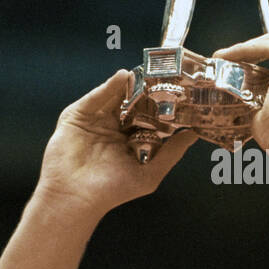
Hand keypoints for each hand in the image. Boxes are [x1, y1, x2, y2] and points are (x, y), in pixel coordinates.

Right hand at [36, 70, 197, 216]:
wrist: (74, 196)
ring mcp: (97, 120)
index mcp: (133, 141)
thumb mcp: (150, 173)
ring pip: (117, 96)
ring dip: (131, 84)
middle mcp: (116, 128)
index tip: (182, 93)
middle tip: (166, 74)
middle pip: (135, 103)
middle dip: (149, 90)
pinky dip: (109, 86)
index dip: (165, 106)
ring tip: (147, 71)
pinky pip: (96, 97)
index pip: (152, 117)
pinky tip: (123, 77)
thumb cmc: (112, 191)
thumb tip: (194, 134)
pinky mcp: (79, 115)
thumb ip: (172, 153)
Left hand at [213, 22, 268, 148]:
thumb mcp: (268, 106)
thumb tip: (240, 92)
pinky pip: (265, 46)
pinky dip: (243, 50)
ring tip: (222, 56)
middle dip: (252, 44)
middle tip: (229, 51)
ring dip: (244, 48)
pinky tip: (226, 56)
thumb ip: (261, 93)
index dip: (267, 43)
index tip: (247, 44)